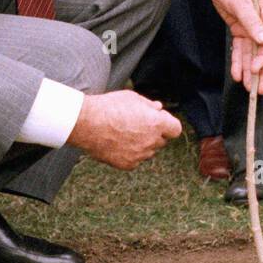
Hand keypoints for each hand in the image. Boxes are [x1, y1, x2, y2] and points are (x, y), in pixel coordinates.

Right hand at [67, 89, 181, 170]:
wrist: (86, 124)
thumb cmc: (109, 107)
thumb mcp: (132, 98)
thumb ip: (149, 105)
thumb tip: (158, 108)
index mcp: (157, 123)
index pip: (176, 129)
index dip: (168, 125)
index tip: (159, 121)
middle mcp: (152, 141)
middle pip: (161, 141)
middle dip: (154, 134)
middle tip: (137, 125)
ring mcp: (140, 155)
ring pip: (148, 151)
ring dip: (142, 144)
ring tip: (124, 133)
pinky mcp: (128, 164)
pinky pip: (135, 160)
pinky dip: (130, 153)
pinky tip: (118, 143)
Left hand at [204, 0, 262, 93]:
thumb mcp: (240, 2)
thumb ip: (252, 22)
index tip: (255, 69)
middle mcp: (262, 21)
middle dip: (261, 70)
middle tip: (259, 89)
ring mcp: (251, 26)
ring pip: (251, 52)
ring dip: (248, 68)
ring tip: (246, 86)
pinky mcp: (240, 28)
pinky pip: (241, 48)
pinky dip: (239, 60)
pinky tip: (237, 73)